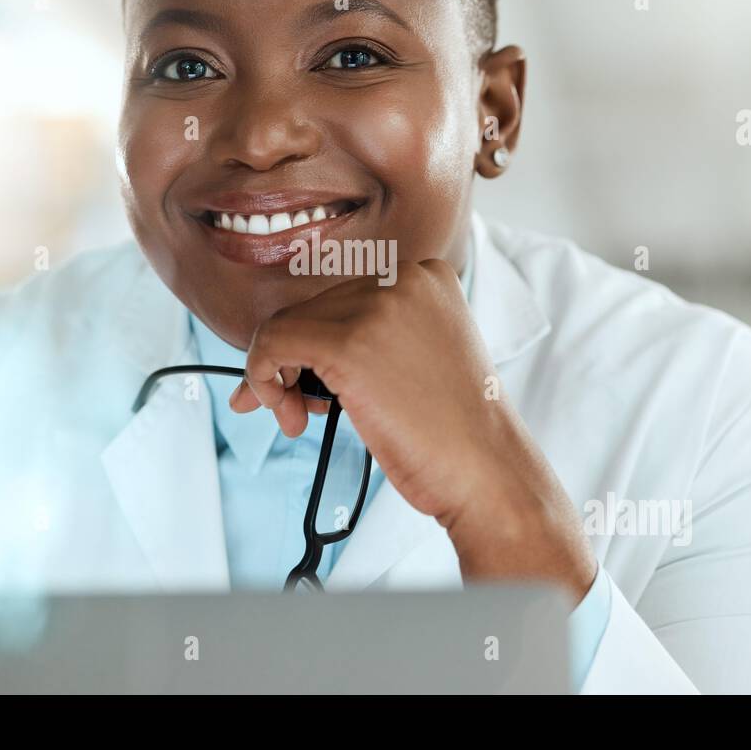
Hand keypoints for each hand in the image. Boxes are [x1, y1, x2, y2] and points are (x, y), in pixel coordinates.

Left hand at [228, 259, 596, 597]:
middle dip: (291, 362)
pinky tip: (287, 416)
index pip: (341, 299)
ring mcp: (376, 307)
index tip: (306, 384)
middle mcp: (403, 278)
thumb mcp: (419, 358)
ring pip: (284, 325)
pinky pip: (271, 343)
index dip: (315, 344)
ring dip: (276, 376)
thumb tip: (290, 346)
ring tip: (295, 418)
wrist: (488, 472)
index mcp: (427, 276)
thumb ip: (370, 338)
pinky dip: (262, 378)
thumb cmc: (454, 432)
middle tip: (296, 411)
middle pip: (311, 310)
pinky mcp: (347, 343)